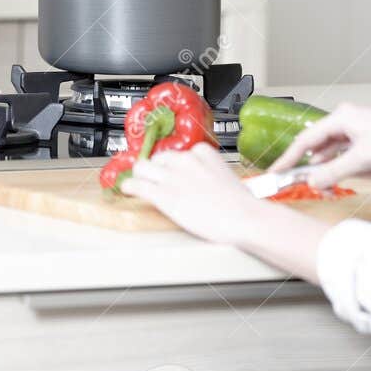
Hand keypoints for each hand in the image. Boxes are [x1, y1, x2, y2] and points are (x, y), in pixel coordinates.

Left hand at [121, 142, 262, 245]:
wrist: (243, 218)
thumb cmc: (242, 204)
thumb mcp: (229, 179)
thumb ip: (214, 175)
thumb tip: (209, 183)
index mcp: (203, 153)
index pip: (181, 152)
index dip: (175, 165)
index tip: (174, 172)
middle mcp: (185, 160)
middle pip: (159, 157)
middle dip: (157, 170)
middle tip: (158, 181)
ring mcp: (172, 177)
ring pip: (143, 167)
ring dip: (140, 176)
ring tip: (140, 183)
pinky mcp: (163, 195)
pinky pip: (137, 185)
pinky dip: (130, 187)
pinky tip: (128, 190)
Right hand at [274, 102, 370, 187]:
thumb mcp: (361, 160)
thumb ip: (332, 173)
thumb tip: (312, 182)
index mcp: (340, 117)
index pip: (306, 140)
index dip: (289, 158)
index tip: (276, 172)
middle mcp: (347, 120)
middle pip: (323, 149)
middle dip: (325, 169)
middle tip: (314, 184)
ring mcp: (360, 130)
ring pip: (341, 156)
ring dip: (348, 169)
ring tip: (369, 172)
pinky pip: (356, 158)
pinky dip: (362, 168)